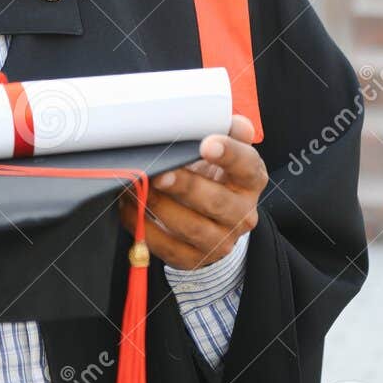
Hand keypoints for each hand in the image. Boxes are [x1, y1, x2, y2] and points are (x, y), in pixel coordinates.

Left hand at [119, 114, 266, 269]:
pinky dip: (144, 226)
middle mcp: (242, 214)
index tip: (207, 143)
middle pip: (217, 202)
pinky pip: (167, 247)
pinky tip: (131, 206)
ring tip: (138, 187)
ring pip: (192, 228)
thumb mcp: (224, 152)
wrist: (212, 222)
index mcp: (251, 181)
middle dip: (186, 186)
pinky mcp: (194, 259)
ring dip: (161, 207)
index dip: (229, 154)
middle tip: (160, 172)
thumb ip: (229, 131)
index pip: (247, 166)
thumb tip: (234, 122)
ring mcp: (220, 241)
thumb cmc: (213, 176)